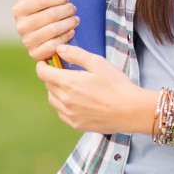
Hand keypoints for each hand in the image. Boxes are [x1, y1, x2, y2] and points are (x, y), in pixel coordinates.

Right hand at [9, 0, 78, 62]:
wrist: (41, 37)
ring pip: (54, 30)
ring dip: (69, 23)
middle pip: (50, 15)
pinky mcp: (36, 55)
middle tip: (73, 8)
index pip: (39, 0)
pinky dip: (65, 38)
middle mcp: (21, 26)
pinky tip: (71, 32)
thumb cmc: (39, 12)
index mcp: (19, 9)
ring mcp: (28, 42)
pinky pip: (54, 45)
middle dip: (66, 10)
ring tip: (76, 19)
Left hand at [35, 45, 152, 134]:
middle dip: (53, 77)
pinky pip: (61, 113)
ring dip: (57, 91)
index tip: (47, 62)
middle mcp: (64, 100)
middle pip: (48, 86)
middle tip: (67, 72)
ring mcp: (69, 114)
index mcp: (68, 83)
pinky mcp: (76, 124)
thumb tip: (59, 49)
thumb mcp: (99, 63)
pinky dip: (64, 106)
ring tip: (73, 87)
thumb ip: (77, 55)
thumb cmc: (117, 85)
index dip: (43, 65)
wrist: (130, 111)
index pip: (43, 73)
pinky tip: (78, 101)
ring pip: (53, 100)